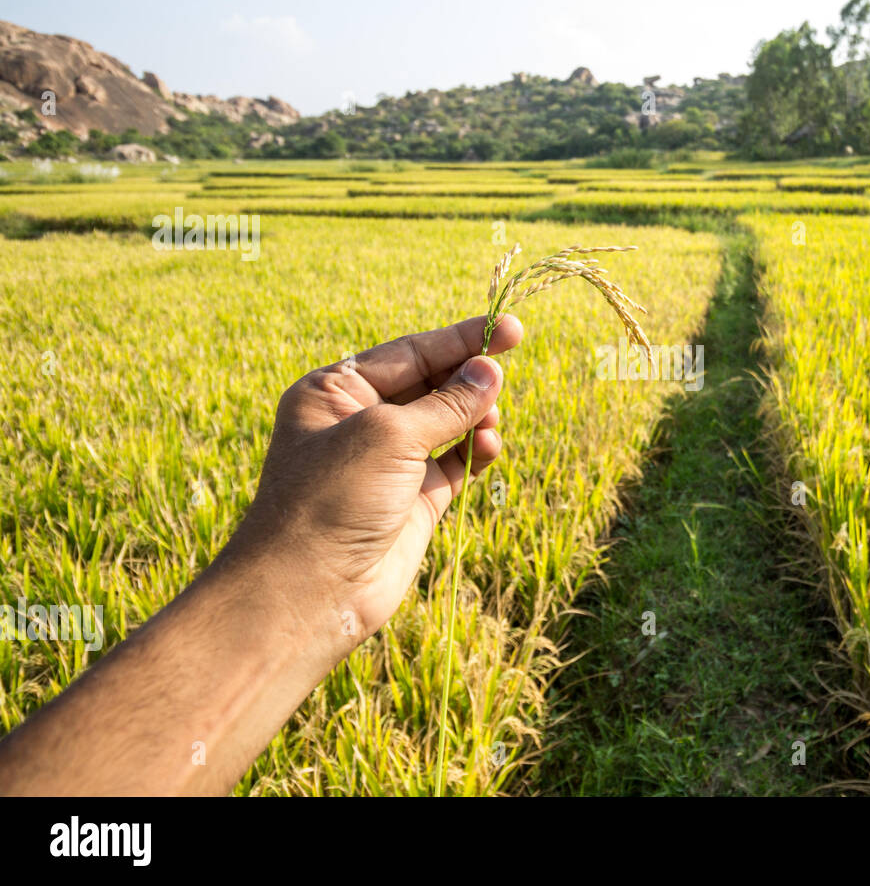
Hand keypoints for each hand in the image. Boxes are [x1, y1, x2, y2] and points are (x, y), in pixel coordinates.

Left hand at [224, 314, 524, 644]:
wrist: (309, 591)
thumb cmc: (332, 500)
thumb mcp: (389, 435)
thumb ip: (447, 402)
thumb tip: (491, 371)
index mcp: (336, 393)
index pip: (410, 352)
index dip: (460, 340)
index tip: (509, 329)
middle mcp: (361, 423)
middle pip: (431, 384)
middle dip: (469, 378)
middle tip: (506, 372)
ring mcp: (389, 464)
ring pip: (447, 424)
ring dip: (476, 417)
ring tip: (492, 423)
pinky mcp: (414, 502)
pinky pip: (455, 464)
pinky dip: (476, 452)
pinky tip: (490, 446)